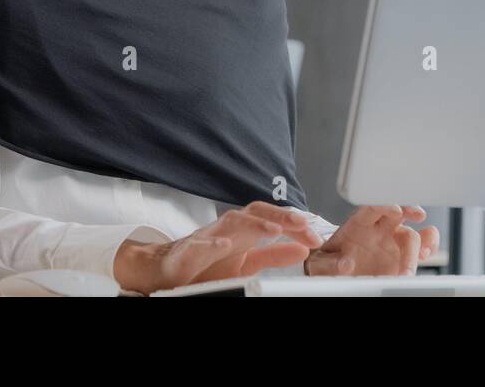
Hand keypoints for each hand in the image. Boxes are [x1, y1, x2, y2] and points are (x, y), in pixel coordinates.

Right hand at [113, 200, 322, 294]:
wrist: (169, 271)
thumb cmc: (207, 265)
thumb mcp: (247, 262)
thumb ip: (274, 255)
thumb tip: (302, 247)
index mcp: (243, 231)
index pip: (273, 219)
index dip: (294, 224)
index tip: (315, 235)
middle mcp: (227, 229)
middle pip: (255, 212)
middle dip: (279, 215)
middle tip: (300, 222)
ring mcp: (207, 238)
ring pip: (230, 222)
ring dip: (253, 224)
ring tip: (273, 230)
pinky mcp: (188, 252)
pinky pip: (200, 245)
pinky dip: (213, 244)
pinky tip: (226, 245)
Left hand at [304, 205, 439, 275]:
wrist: (338, 274)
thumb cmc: (329, 262)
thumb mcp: (321, 261)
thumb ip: (330, 262)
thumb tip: (345, 263)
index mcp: (359, 223)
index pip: (372, 206)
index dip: (384, 203)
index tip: (394, 207)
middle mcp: (379, 228)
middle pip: (398, 210)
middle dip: (409, 208)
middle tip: (417, 214)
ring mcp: (393, 241)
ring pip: (413, 232)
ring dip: (419, 242)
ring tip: (417, 258)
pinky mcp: (403, 256)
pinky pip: (421, 247)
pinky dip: (428, 248)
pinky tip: (425, 254)